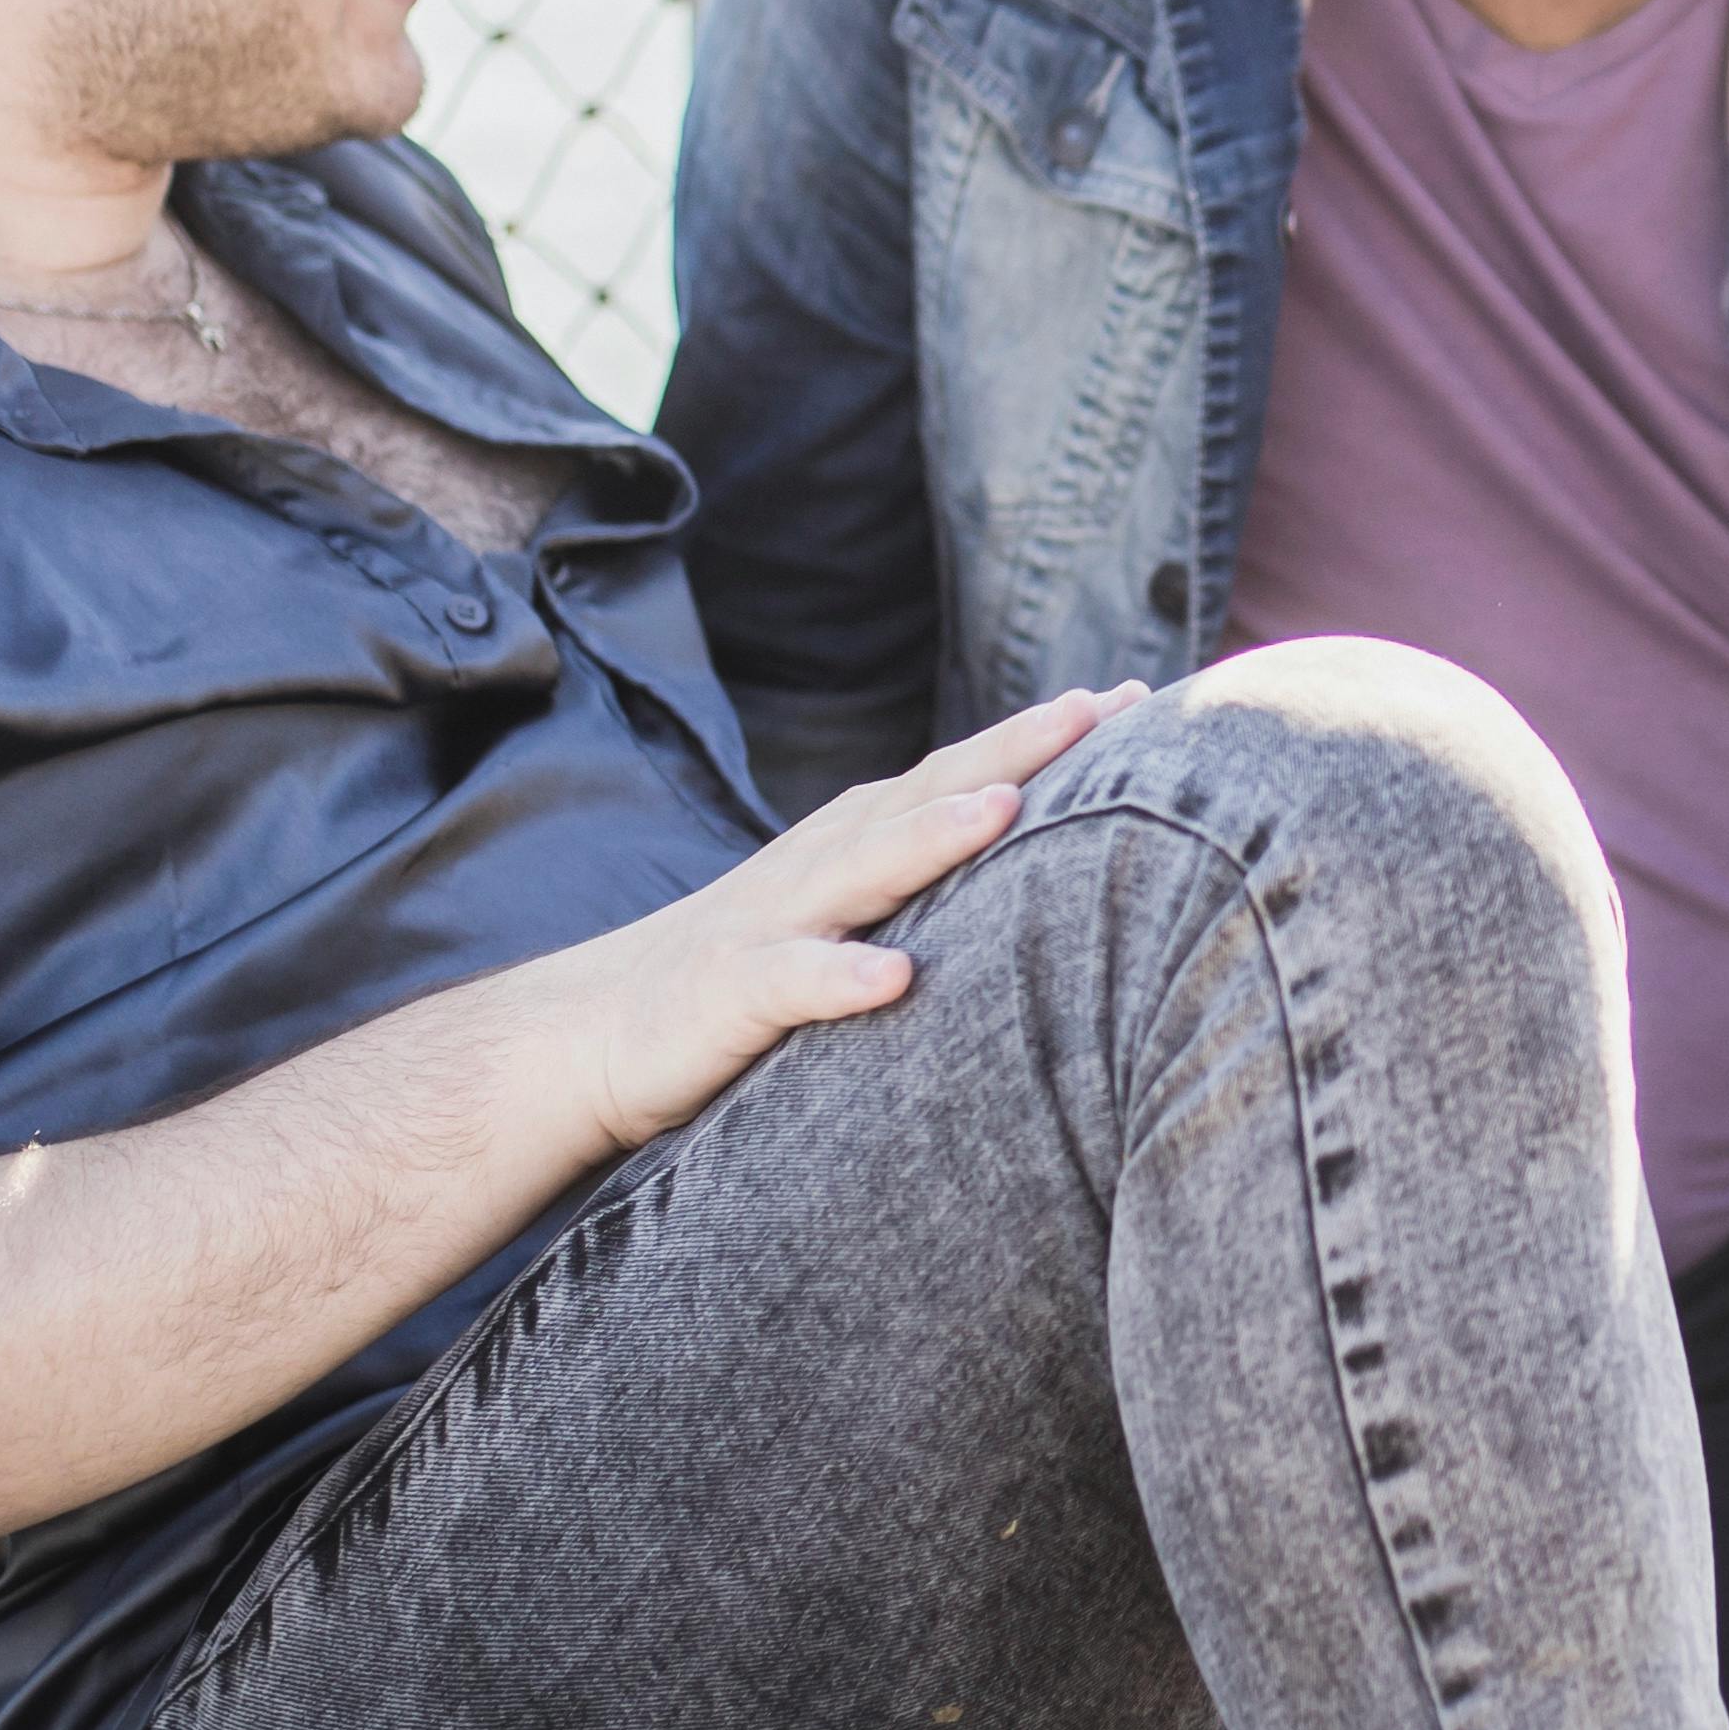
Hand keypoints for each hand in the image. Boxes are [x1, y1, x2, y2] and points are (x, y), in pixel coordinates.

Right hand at [528, 684, 1139, 1154]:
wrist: (589, 1034)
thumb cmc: (740, 976)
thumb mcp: (844, 919)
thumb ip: (922, 886)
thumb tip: (1035, 858)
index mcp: (855, 846)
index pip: (963, 774)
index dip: (1045, 736)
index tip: (1138, 695)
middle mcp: (821, 865)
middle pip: (927, 792)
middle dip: (1017, 748)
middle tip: (1109, 706)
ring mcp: (772, 923)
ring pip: (861, 871)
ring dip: (931, 838)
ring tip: (1004, 808)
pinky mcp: (728, 994)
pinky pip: (788, 984)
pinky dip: (838, 977)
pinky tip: (893, 980)